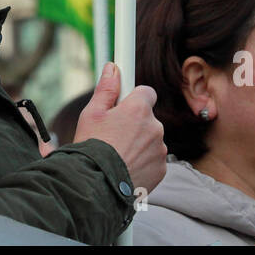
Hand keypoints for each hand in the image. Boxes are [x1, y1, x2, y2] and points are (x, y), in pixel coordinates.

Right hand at [73, 63, 165, 196]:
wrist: (97, 186)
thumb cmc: (91, 148)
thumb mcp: (91, 114)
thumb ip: (106, 89)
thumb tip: (113, 68)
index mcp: (138, 109)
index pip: (146, 92)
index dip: (133, 98)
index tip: (124, 104)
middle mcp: (155, 127)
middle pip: (147, 118)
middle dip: (134, 123)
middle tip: (112, 135)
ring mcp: (160, 149)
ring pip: (150, 139)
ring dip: (138, 143)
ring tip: (117, 155)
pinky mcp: (162, 169)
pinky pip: (154, 159)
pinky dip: (143, 161)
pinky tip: (125, 167)